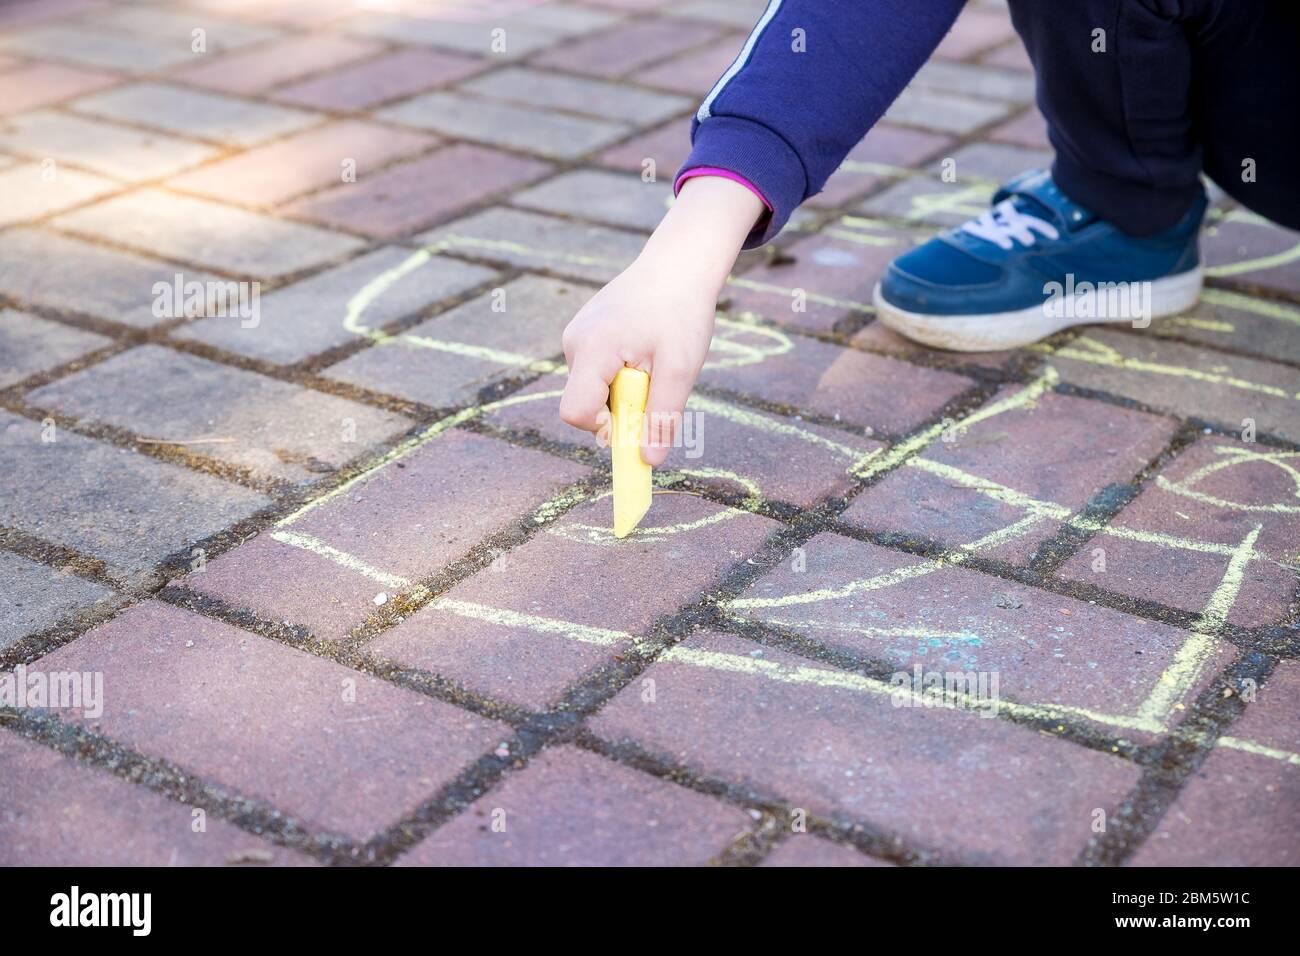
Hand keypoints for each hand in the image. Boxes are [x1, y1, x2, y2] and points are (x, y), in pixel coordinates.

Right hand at [560, 258, 715, 465]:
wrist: (679, 263)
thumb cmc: (682, 311)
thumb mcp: (680, 368)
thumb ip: (662, 417)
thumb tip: (648, 462)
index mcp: (592, 349)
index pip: (576, 412)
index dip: (604, 428)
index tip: (637, 424)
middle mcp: (574, 342)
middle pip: (586, 403)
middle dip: (621, 406)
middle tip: (657, 380)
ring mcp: (576, 335)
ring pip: (594, 388)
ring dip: (625, 388)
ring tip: (653, 357)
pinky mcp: (585, 332)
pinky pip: (598, 370)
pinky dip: (622, 372)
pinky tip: (645, 348)